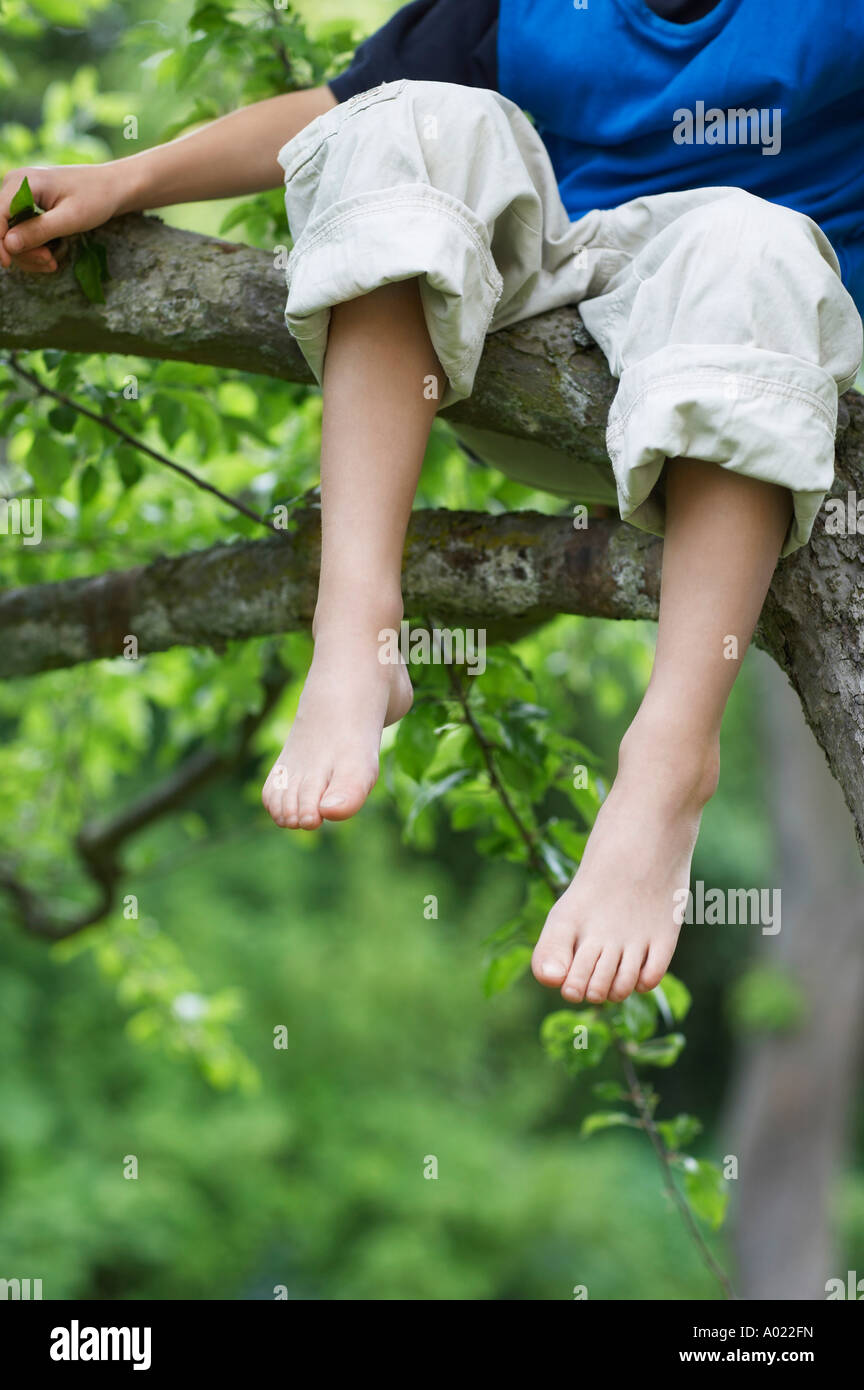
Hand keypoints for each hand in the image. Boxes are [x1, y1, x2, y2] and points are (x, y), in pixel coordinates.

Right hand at [0, 162, 129, 273]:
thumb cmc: (95, 198)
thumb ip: (39, 231)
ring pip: (10, 234)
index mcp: (22, 182)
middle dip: (22, 251)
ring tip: (53, 261)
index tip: (7, 264)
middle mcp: (14, 185)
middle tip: (50, 262)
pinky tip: (50, 256)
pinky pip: (20, 232)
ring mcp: (18, 196)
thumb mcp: (70, 219)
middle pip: (2, 227)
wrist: (110, 186)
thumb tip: (8, 245)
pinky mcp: (25, 206)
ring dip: (29, 254)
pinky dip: (33, 248)